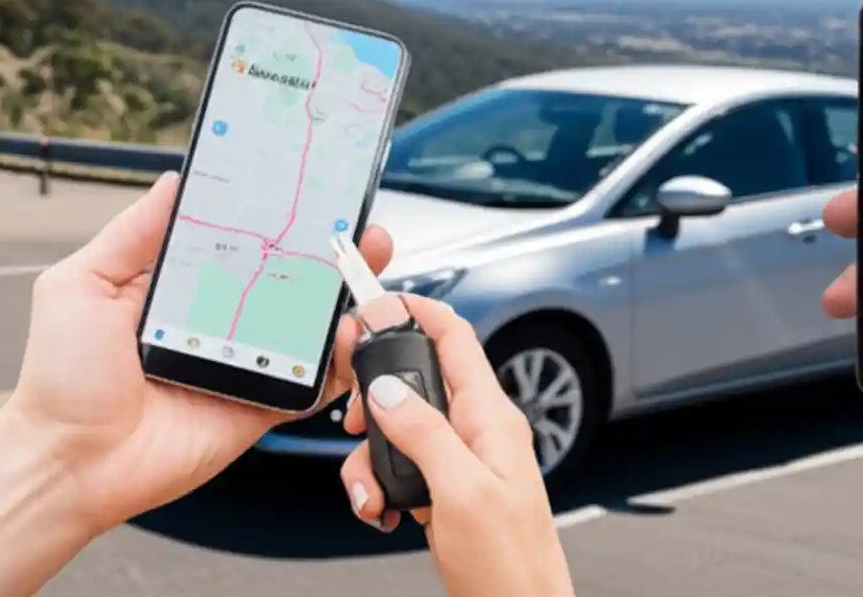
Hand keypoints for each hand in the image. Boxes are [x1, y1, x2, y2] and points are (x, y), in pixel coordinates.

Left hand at [5, 172, 392, 533]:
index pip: (241, 240)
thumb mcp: (81, 286)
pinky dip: (341, 360)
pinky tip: (350, 334)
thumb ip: (130, 236)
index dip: (275, 216)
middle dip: (328, 250)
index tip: (309, 189)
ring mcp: (247, 362)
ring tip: (364, 270)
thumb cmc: (63, 379)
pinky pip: (315, 381)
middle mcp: (220, 320)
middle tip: (355, 228)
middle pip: (288, 277)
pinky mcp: (264, 404)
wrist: (71, 463)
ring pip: (311, 324)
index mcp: (182, 287)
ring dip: (345, 298)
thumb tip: (173, 182)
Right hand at [339, 296, 573, 596]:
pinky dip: (380, 485)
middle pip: (415, 382)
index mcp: (491, 416)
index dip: (419, 311)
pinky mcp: (447, 488)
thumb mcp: (462, 490)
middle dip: (375, 401)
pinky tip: (382, 509)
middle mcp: (478, 430)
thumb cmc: (510, 561)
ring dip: (371, 459)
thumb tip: (387, 391)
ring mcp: (461, 459)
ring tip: (371, 494)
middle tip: (353, 425)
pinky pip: (402, 467)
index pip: (456, 338)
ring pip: (400, 429)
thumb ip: (424, 433)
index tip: (378, 301)